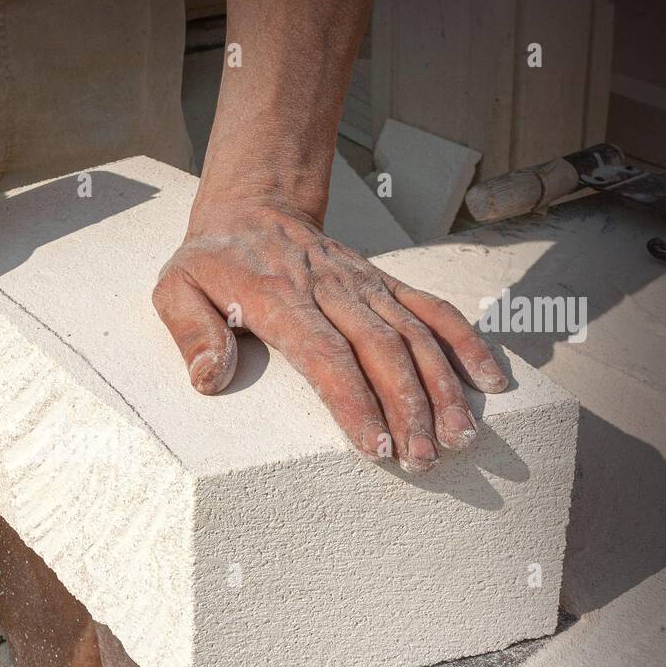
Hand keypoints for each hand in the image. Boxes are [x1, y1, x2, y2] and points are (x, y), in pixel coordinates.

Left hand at [153, 195, 508, 471]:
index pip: (324, 352)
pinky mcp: (385, 283)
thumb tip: (211, 377)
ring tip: (459, 437)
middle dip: (407, 406)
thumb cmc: (212, 261)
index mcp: (277, 295)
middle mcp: (330, 288)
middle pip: (380, 348)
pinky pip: (432, 308)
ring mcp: (364, 284)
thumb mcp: (175, 287)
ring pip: (414, 333)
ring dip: (441, 386)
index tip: (375, 444)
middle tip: (423, 458)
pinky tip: (490, 381)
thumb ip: (191, 331)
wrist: (252, 208)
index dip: (353, 399)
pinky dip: (465, 342)